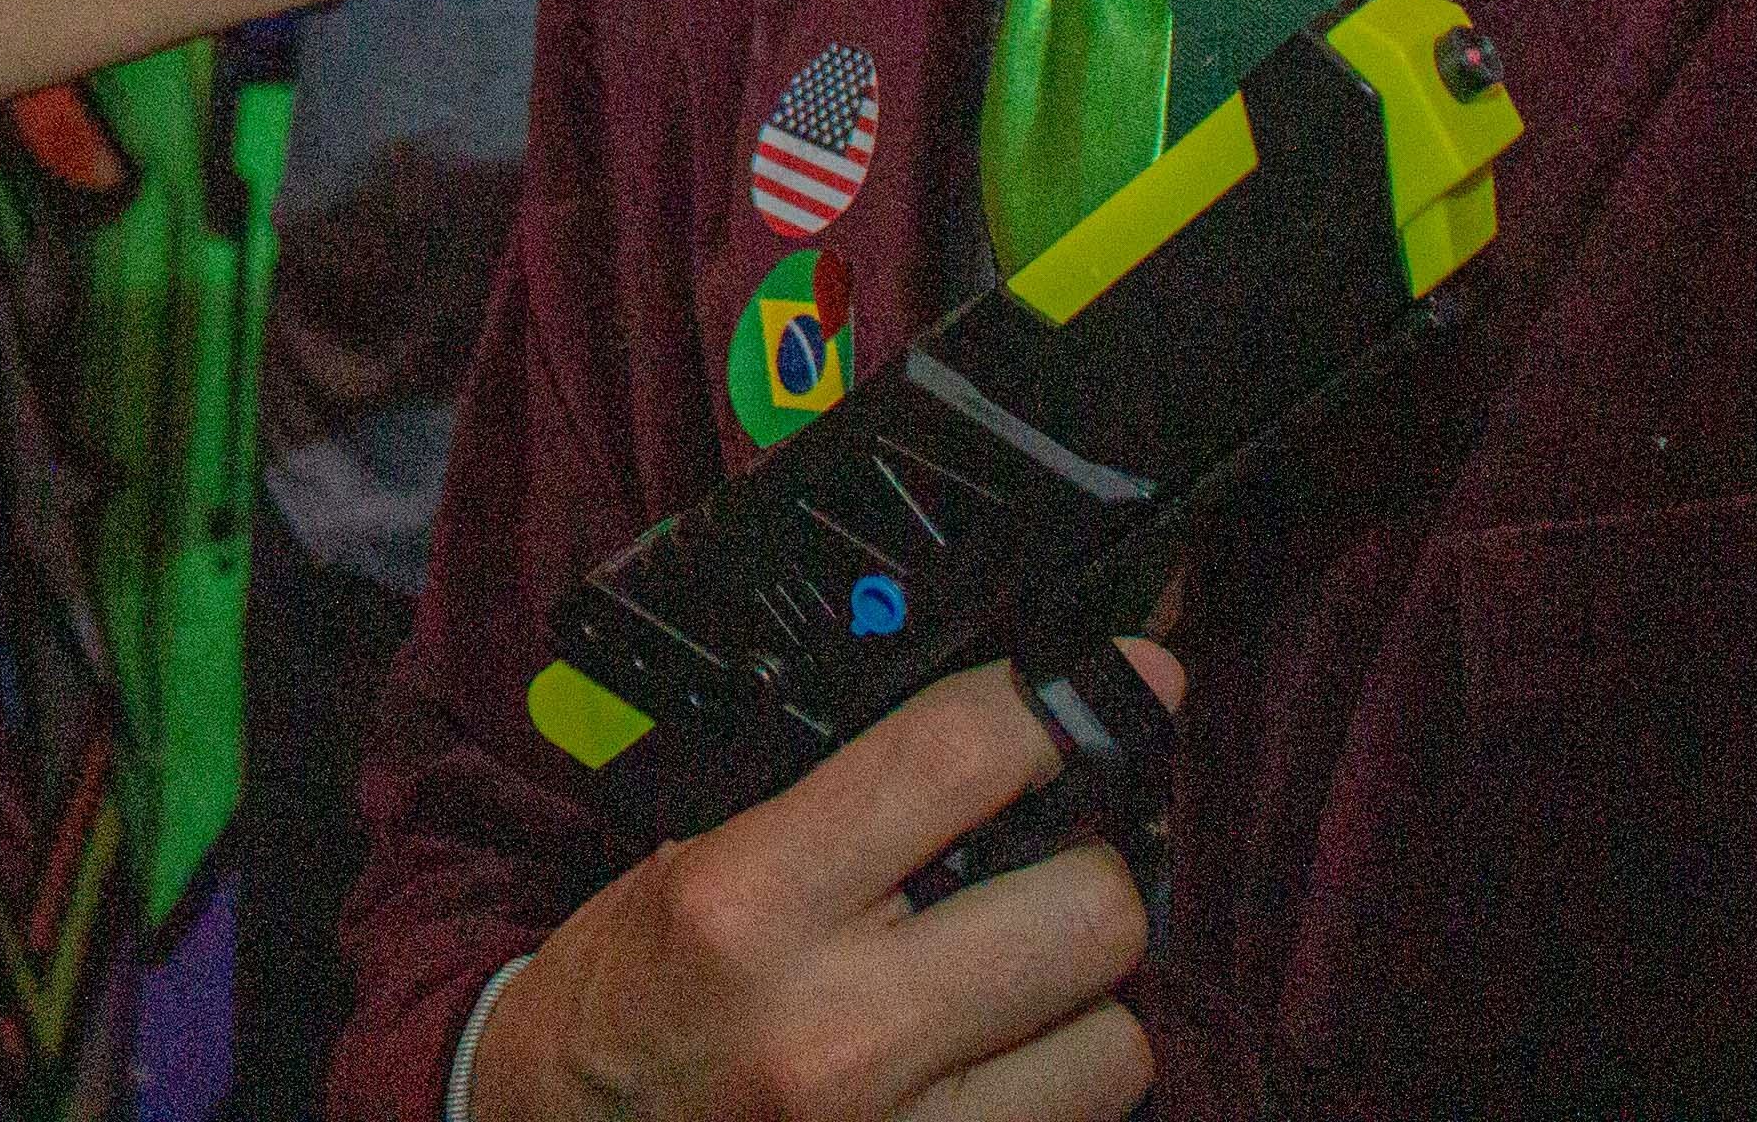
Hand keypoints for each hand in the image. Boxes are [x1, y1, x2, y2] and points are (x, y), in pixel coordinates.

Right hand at [473, 649, 1175, 1121]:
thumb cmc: (631, 991)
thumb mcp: (696, 857)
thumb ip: (839, 795)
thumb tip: (1008, 723)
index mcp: (748, 898)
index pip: (958, 759)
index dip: (1066, 702)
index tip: (1124, 679)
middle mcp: (833, 1025)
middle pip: (1090, 908)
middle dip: (1092, 863)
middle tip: (1056, 852)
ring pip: (1116, 1035)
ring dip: (1085, 992)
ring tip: (1018, 969)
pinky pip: (1086, 1114)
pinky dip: (1065, 1073)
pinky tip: (1004, 1047)